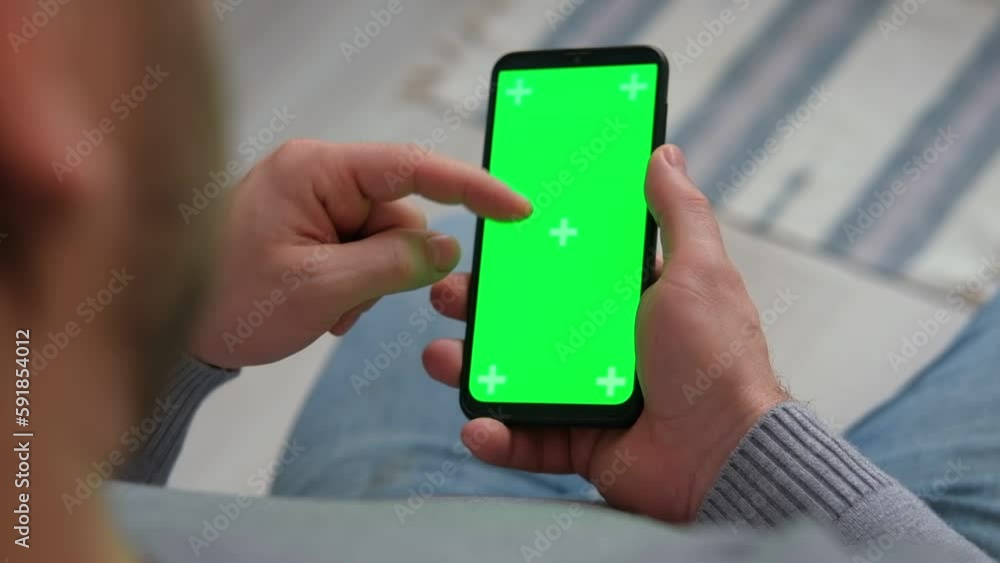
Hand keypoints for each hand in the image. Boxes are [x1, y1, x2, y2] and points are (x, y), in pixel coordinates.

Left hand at [191, 141, 530, 368]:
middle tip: (350, 300)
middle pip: (402, 212)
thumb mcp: (319, 288)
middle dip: (392, 262)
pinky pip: (365, 252)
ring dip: (370, 282)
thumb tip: (450, 249)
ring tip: (323, 306)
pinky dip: (355, 285)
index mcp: (316, 171)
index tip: (516, 208)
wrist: (169, 325)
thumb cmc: (224, 300)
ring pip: (387, 240)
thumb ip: (393, 264)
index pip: (412, 167)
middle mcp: (319, 176)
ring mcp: (315, 201)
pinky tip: (319, 304)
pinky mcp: (314, 227)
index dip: (472, 187)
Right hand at [422, 145, 786, 521]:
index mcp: (633, 301)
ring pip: (517, 376)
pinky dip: (499, 436)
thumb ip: (680, 213)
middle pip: (530, 320)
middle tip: (447, 294)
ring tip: (440, 357)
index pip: (569, 270)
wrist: (725, 457)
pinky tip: (477, 426)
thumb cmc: (717, 359)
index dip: (528, 255)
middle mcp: (609, 345)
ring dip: (473, 368)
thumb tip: (665, 155)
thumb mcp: (700, 271)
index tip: (490, 239)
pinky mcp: (584, 443)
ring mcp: (592, 395)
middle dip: (482, 309)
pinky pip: (530, 439)